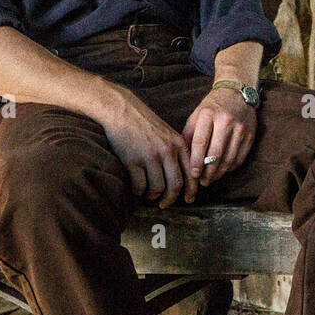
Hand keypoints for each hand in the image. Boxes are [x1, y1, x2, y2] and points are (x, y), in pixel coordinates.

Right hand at [100, 87, 195, 208]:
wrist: (122, 110)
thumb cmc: (145, 123)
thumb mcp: (168, 133)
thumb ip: (177, 151)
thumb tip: (184, 175)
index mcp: (179, 144)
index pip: (192, 173)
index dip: (191, 190)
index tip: (189, 199)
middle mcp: (168, 151)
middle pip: (175, 185)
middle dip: (171, 199)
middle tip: (164, 204)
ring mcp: (150, 156)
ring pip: (158, 188)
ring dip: (153, 196)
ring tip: (149, 195)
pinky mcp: (133, 161)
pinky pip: (140, 186)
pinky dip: (139, 192)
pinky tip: (137, 189)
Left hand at [180, 87, 256, 198]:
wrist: (237, 93)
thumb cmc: (212, 108)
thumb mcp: (196, 116)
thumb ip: (188, 136)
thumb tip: (183, 160)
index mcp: (208, 115)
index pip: (200, 142)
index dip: (195, 161)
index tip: (193, 174)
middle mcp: (225, 121)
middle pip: (216, 154)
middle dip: (208, 172)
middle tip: (203, 181)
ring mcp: (240, 128)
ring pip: (229, 159)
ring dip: (219, 173)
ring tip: (212, 179)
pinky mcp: (250, 135)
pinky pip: (240, 158)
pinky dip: (231, 168)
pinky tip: (223, 170)